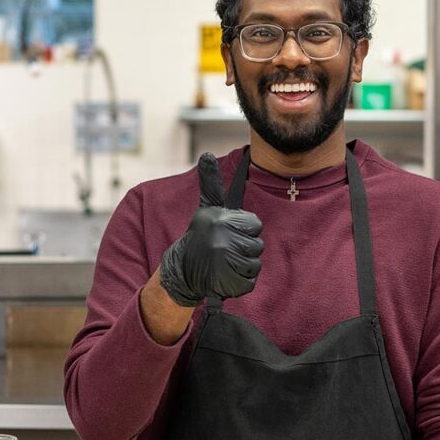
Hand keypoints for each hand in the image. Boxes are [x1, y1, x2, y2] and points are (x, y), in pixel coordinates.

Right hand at [157, 153, 263, 306]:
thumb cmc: (201, 237)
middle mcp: (222, 240)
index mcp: (221, 220)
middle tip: (225, 250)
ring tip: (224, 263)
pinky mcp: (228, 284)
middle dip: (244, 249)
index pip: (256, 225)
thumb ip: (211, 184)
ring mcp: (225, 263)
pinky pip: (250, 282)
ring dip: (243, 266)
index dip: (245, 230)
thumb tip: (206, 155)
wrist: (182, 270)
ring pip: (255, 264)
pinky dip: (240, 282)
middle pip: (258, 245)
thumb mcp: (207, 209)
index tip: (229, 233)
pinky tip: (225, 276)